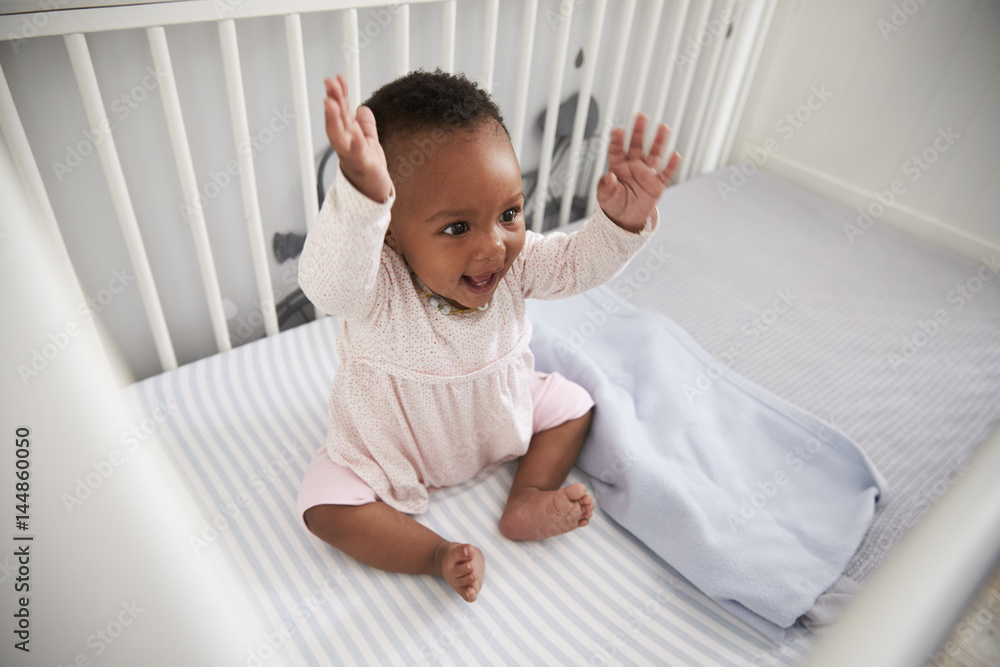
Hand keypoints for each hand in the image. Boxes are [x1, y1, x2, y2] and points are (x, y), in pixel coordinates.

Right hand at [324, 74, 392, 202]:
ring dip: (334, 120)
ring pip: (339, 136)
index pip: (342, 112)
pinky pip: (358, 157)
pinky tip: (356, 137)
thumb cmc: (370, 169)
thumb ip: (365, 126)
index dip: (339, 95)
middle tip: (329, 84)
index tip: (337, 78)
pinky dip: (355, 147)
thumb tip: (361, 108)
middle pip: (337, 120)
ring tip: (331, 104)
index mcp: (349, 136)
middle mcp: (346, 144)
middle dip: (333, 102)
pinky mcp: (364, 168)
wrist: (375, 194)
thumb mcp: (369, 142)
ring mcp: (352, 156)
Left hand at [596, 113, 679, 232]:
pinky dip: (670, 165)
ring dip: (658, 141)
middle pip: (636, 146)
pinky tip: (674, 155)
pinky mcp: (657, 184)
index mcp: (617, 166)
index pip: (616, 150)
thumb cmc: (613, 204)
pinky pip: (665, 173)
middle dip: (638, 131)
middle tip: (640, 116)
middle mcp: (633, 165)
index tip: (617, 131)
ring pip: (653, 154)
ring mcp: (646, 173)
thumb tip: (608, 176)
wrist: (626, 218)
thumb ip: (605, 186)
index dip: (617, 141)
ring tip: (663, 127)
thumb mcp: (605, 197)